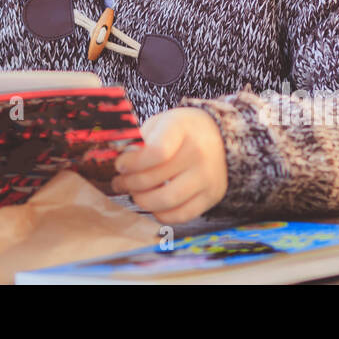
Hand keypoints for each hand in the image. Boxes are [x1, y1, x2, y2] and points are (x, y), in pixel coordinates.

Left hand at [109, 107, 228, 223]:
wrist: (218, 136)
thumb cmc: (181, 130)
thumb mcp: (160, 122)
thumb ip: (140, 141)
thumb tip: (121, 164)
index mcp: (182, 128)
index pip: (156, 152)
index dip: (132, 163)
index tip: (120, 165)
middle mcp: (199, 153)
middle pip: (154, 179)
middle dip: (129, 183)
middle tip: (120, 181)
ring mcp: (207, 177)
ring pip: (166, 200)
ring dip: (142, 200)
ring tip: (133, 193)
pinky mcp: (212, 196)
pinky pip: (181, 215)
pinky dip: (161, 214)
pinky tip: (152, 204)